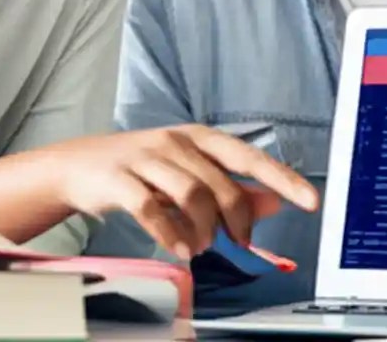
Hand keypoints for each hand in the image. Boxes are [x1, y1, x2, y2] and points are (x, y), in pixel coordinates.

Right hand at [49, 125, 317, 259]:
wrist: (77, 166)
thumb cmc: (142, 170)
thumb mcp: (190, 174)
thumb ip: (232, 187)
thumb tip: (276, 200)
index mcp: (199, 137)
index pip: (249, 157)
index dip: (282, 179)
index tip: (310, 201)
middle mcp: (175, 142)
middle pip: (219, 183)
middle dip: (236, 219)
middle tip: (239, 241)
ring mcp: (145, 158)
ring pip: (190, 194)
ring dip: (203, 229)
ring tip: (202, 247)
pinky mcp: (118, 178)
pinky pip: (150, 208)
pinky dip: (170, 233)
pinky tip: (179, 248)